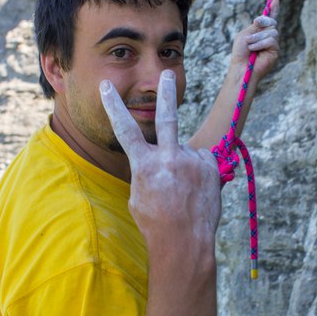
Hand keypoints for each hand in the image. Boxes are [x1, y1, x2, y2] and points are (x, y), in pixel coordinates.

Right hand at [100, 70, 221, 254]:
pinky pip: (201, 160)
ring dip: (183, 165)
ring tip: (184, 191)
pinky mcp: (211, 166)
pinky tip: (196, 190)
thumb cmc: (155, 223)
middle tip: (167, 74)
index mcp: (144, 165)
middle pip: (167, 117)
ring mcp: (192, 161)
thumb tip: (154, 160)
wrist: (185, 241)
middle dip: (166, 93)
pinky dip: (198, 171)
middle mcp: (168, 157)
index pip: (125, 129)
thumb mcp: (139, 196)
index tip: (106, 86)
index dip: (114, 106)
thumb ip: (146, 171)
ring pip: (186, 152)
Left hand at [230, 0, 279, 81]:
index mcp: (260, 32)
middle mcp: (268, 37)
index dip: (274, 10)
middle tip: (255, 22)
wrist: (241, 68)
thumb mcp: (245, 35)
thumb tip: (261, 19)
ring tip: (249, 44)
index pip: (269, 20)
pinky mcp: (275, 51)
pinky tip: (254, 49)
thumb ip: (255, 27)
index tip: (275, 1)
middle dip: (264, 20)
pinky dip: (261, 43)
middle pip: (272, 22)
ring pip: (272, 31)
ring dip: (258, 36)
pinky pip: (271, 40)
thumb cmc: (240, 53)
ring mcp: (273, 44)